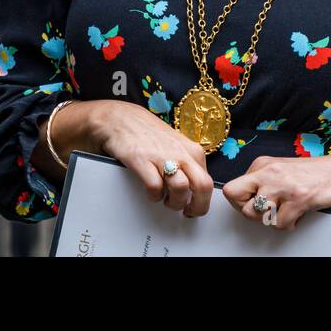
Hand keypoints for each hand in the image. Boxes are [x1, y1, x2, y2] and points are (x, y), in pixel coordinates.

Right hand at [70, 100, 214, 217]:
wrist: (121, 118)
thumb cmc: (149, 134)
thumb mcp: (177, 146)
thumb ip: (188, 164)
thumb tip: (196, 189)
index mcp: (192, 151)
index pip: (208, 182)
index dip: (203, 201)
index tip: (195, 208)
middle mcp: (181, 153)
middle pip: (202, 186)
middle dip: (196, 206)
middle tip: (186, 212)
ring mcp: (162, 156)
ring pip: (181, 188)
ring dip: (173, 202)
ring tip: (165, 200)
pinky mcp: (142, 160)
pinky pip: (155, 188)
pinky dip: (153, 196)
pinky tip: (151, 192)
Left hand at [221, 153, 330, 230]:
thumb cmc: (315, 174)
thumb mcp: (282, 171)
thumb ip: (261, 181)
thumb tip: (242, 200)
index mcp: (263, 163)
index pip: (232, 188)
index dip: (240, 203)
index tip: (254, 205)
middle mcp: (270, 171)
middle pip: (237, 199)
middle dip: (251, 212)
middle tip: (269, 212)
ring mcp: (284, 184)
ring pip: (257, 214)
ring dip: (272, 220)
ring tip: (286, 212)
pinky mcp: (299, 198)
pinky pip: (280, 224)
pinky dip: (290, 225)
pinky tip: (299, 214)